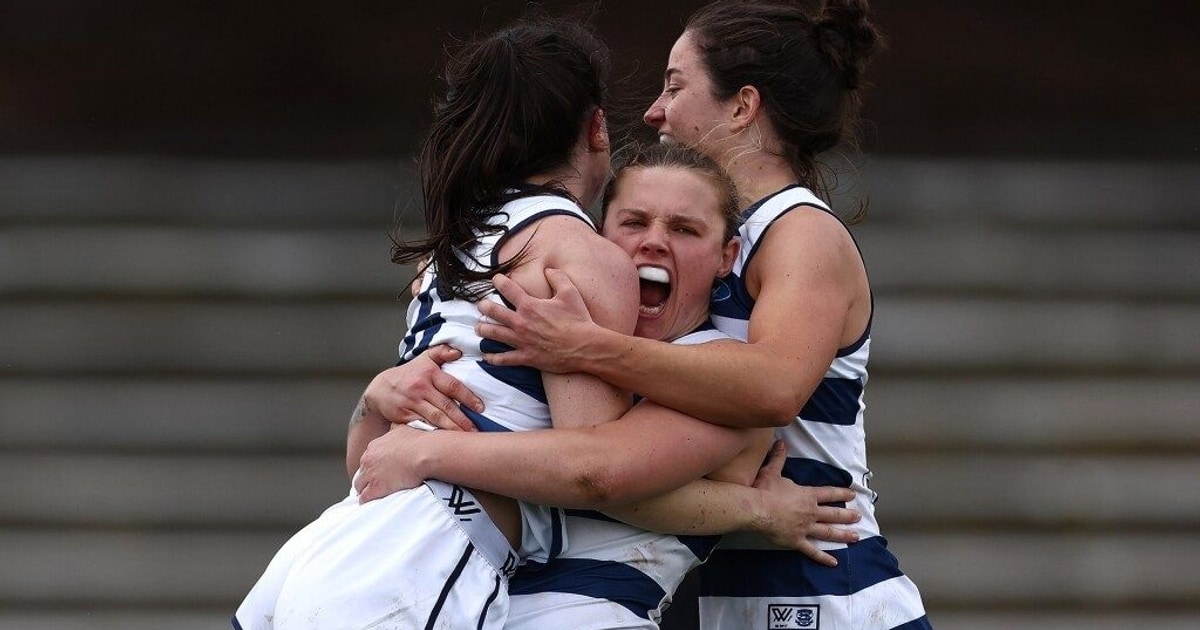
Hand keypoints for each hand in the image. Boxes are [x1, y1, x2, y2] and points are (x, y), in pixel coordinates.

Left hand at [354, 424, 429, 501]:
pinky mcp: (375, 488)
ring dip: (366, 490)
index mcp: (375, 446)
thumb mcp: (404, 428)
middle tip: (378, 484)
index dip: (374, 466)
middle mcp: (368, 459)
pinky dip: (368, 501)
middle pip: (361, 472)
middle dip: (368, 478)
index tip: (381, 471)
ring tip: (375, 496)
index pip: (368, 459)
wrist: (426, 453)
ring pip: (360, 486)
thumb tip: (396, 423)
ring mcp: (370, 474)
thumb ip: (396, 428)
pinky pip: (364, 498)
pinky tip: (375, 503)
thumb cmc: (420, 441)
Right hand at [364, 345, 481, 430]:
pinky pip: (422, 426)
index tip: (480, 408)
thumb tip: (458, 352)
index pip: (452, 386)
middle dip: (463, 420)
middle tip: (476, 430)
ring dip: (452, 429)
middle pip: (446, 406)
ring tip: (466, 437)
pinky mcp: (404, 415)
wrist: (380, 389)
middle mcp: (421, 387)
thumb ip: (441, 352)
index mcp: (429, 373)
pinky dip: (434, 433)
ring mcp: (412, 402)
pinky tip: (445, 441)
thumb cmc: (409, 374)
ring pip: (436, 418)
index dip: (468, 397)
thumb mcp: (423, 358)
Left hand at [476, 269, 595, 371]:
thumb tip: (548, 270)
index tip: (495, 279)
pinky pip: (504, 359)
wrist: (585, 347)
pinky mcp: (526, 357)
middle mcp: (521, 322)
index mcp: (530, 305)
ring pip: (494, 334)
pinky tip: (487, 356)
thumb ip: (558, 278)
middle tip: (481, 305)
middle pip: (494, 312)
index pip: (508, 289)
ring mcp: (522, 341)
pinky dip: (493, 358)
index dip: (499, 281)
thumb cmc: (578, 320)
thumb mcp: (570, 293)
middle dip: (484, 307)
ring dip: (483, 329)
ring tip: (478, 327)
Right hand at [751, 441, 860, 566]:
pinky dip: (823, 557)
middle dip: (847, 515)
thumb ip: (779, 458)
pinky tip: (834, 562)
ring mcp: (805, 528)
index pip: (828, 493)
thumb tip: (780, 442)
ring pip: (828, 532)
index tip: (852, 495)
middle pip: (833, 514)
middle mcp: (810, 512)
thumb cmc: (764, 490)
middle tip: (859, 517)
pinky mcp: (796, 541)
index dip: (841, 493)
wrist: (756, 509)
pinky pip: (812, 551)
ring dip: (843, 535)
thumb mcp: (772, 471)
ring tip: (856, 537)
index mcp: (807, 496)